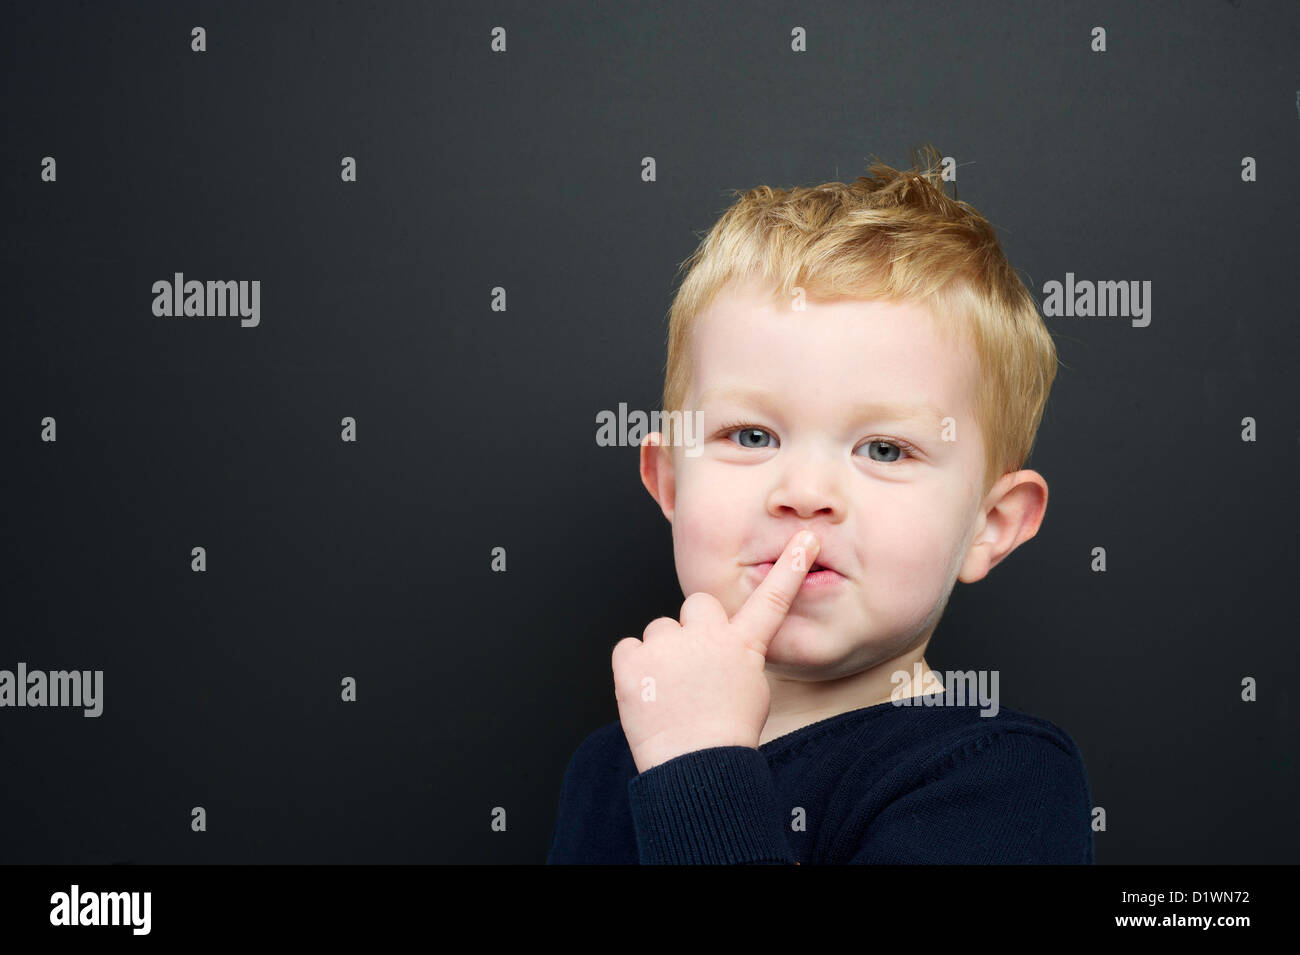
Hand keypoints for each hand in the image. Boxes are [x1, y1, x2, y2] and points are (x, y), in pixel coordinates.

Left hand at [612, 529, 819, 773]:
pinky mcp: (632, 661)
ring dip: (662, 654)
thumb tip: (720, 647)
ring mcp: (666, 646)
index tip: (805, 539)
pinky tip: (648, 694)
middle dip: (693, 627)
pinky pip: (628, 649)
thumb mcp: (751, 691)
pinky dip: (633, 669)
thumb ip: (737, 657)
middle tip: (693, 664)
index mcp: (742, 646)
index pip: (772, 599)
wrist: (696, 768)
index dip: (790, 567)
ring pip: (659, 630)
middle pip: (697, 605)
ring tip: (670, 692)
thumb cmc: (725, 736)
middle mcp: (705, 637)